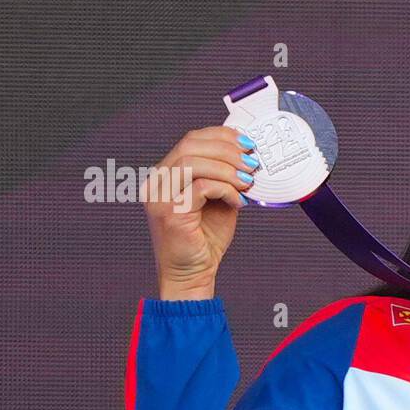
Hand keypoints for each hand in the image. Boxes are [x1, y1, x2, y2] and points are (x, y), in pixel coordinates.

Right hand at [140, 126, 259, 298]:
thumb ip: (225, 178)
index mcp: (167, 174)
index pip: (191, 140)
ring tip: (247, 182)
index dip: (221, 136)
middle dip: (227, 150)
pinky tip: (237, 201)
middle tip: (252, 163)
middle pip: (190, 145)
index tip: (246, 143)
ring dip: (227, 168)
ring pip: (193, 162)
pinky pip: (201, 187)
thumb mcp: (219, 200)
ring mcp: (160, 196)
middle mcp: (158, 181)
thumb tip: (248, 157)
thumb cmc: (205, 239)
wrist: (193, 273)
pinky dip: (225, 189)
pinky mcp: (170, 212)